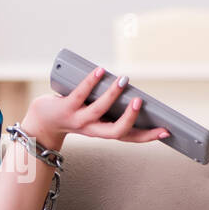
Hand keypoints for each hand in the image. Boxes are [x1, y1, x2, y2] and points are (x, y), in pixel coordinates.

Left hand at [22, 66, 169, 147]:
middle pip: (116, 132)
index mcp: (103, 132)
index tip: (166, 131)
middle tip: (140, 101)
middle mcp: (92, 130)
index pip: (129, 138)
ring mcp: (78, 120)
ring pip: (98, 111)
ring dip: (112, 95)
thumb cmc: (74, 115)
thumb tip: (129, 87)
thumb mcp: (95, 114)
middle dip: (129, 118)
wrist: (42, 122)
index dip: (148, 136)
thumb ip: (110, 106)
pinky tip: (101, 72)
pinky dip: (91, 82)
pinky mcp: (65, 107)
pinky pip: (80, 94)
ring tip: (124, 80)